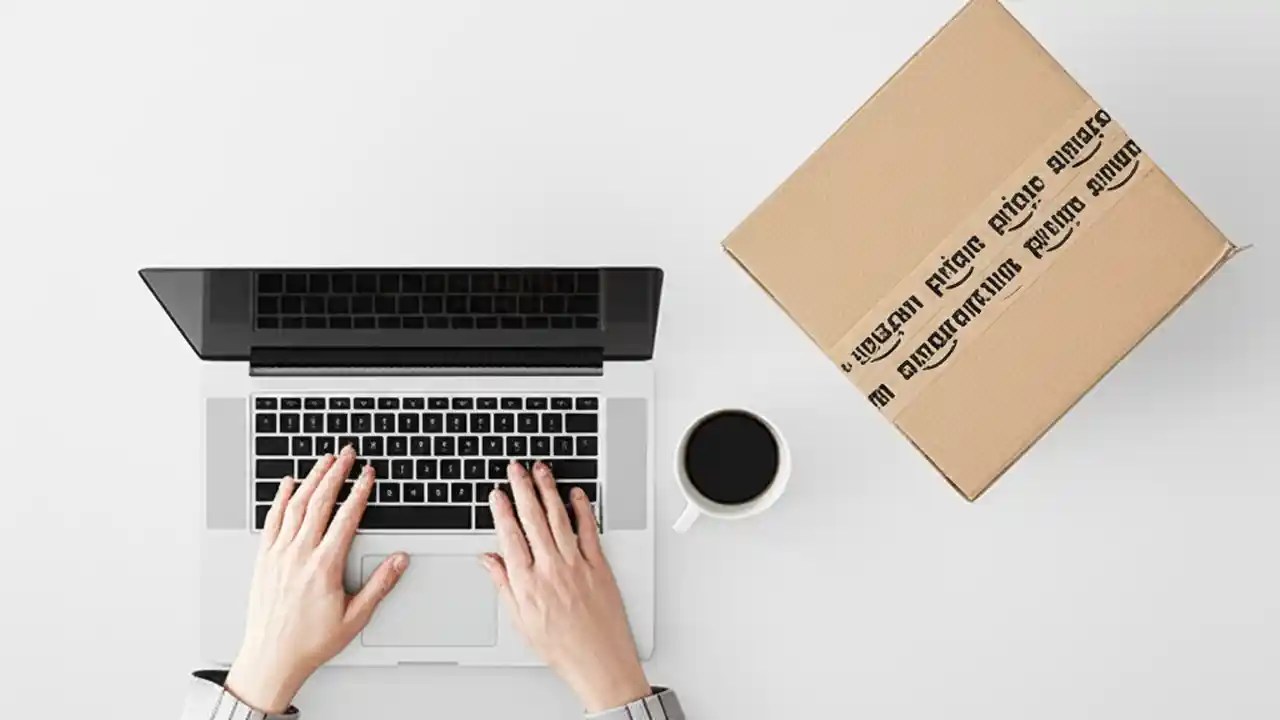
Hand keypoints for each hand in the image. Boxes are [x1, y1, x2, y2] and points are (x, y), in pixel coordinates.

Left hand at [225, 446, 408, 713]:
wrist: (271, 658)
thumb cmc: (310, 642)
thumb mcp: (355, 617)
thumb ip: (380, 585)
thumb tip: (399, 561)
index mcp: (324, 566)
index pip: (347, 518)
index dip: (360, 492)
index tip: (368, 475)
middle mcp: (299, 555)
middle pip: (320, 502)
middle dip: (336, 474)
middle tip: (347, 455)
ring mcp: (278, 554)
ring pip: (296, 506)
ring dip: (311, 479)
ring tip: (324, 461)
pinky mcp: (264, 559)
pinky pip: (272, 520)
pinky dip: (281, 498)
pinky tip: (287, 484)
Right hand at [482, 461, 650, 712]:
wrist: (599, 662)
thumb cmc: (561, 647)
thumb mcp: (521, 621)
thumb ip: (504, 585)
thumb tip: (488, 560)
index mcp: (528, 583)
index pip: (510, 536)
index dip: (501, 511)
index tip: (496, 493)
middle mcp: (551, 569)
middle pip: (533, 519)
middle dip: (522, 489)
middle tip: (515, 468)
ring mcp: (577, 565)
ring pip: (559, 518)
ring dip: (548, 490)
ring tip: (541, 470)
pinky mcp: (600, 566)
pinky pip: (590, 530)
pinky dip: (583, 509)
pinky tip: (577, 494)